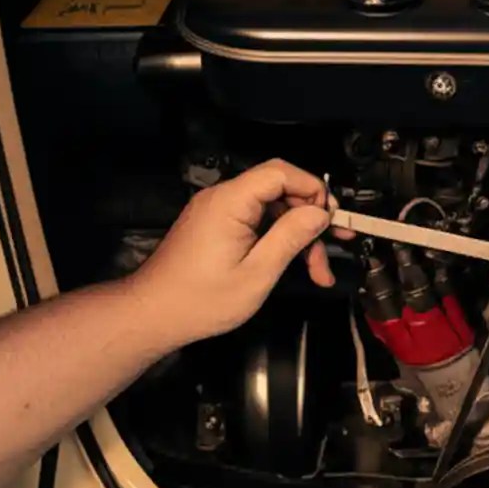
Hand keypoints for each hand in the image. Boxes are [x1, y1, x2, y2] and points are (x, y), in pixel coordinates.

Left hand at [128, 159, 350, 346]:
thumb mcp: (256, 273)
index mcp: (230, 201)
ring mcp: (219, 211)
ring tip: (318, 272)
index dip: (312, 190)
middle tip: (336, 246)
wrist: (152, 315)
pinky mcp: (217, 225)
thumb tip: (321, 213)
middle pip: (280, 190)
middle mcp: (223, 197)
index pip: (281, 172)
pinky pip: (256, 221)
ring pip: (272, 209)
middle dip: (311, 218)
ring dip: (298, 236)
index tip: (332, 220)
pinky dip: (278, 240)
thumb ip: (290, 237)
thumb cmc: (201, 300)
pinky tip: (295, 266)